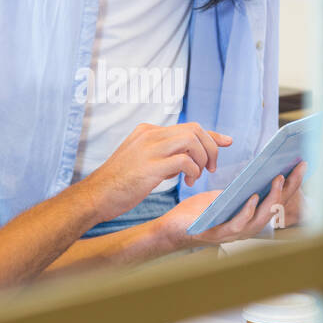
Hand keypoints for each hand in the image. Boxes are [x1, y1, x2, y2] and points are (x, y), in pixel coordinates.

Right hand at [83, 122, 232, 223]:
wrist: (95, 195)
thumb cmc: (119, 183)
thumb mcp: (141, 161)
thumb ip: (162, 155)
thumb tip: (186, 159)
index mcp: (148, 132)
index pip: (188, 126)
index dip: (211, 134)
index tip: (226, 141)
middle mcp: (150, 135)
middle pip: (195, 129)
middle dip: (211, 148)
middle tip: (211, 168)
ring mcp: (150, 149)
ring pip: (192, 141)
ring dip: (203, 159)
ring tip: (196, 176)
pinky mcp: (151, 166)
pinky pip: (185, 161)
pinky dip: (193, 171)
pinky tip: (186, 182)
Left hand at [157, 161, 307, 249]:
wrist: (175, 227)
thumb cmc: (200, 211)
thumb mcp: (225, 195)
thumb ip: (242, 187)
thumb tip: (260, 168)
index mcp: (252, 216)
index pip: (278, 199)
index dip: (292, 183)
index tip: (302, 163)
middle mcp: (249, 227)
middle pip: (277, 208)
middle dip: (290, 187)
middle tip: (298, 167)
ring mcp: (235, 233)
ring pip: (262, 217)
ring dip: (272, 198)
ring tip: (278, 179)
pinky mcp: (219, 234)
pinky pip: (239, 224)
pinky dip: (248, 210)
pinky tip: (253, 197)